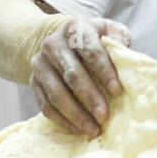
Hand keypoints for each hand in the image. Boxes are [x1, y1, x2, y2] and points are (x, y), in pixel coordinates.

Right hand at [29, 17, 131, 136]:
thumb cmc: (92, 39)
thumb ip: (118, 37)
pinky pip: (45, 104)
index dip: (104, 71)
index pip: (90, 50)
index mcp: (74, 28)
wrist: (59, 41)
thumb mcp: (107, 30)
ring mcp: (39, 63)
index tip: (117, 90)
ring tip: (93, 129)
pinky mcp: (33, 81)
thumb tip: (124, 51)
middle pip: (72, 74)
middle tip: (104, 116)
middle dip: (89, 97)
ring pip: (56, 93)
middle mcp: (52, 44)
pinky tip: (77, 129)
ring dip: (75, 114)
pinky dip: (62, 120)